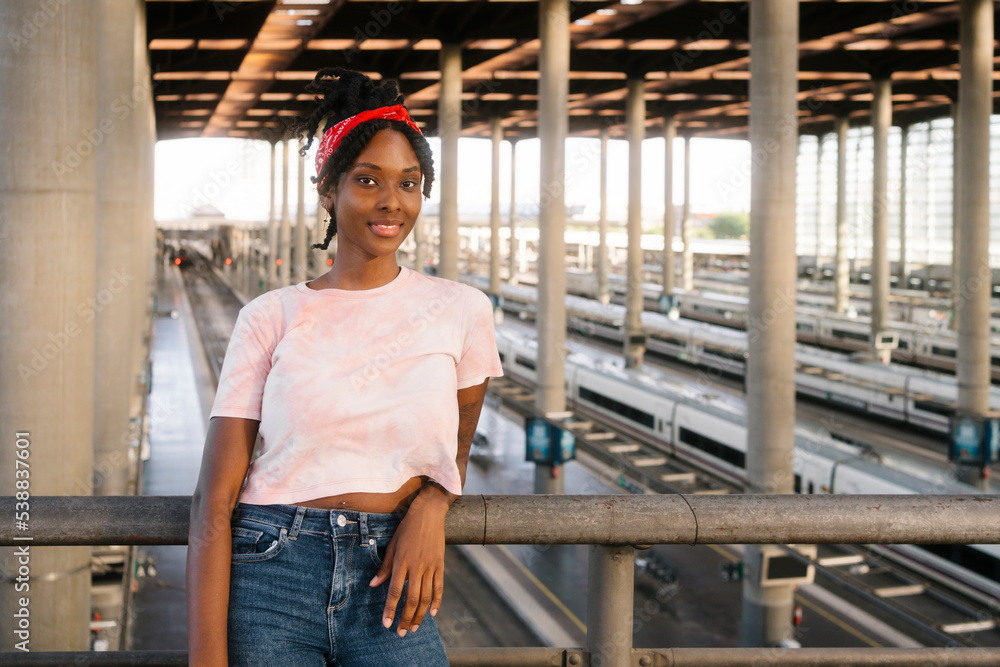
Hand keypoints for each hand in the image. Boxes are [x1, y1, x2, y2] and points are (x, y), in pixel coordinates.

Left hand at [368, 498, 447, 636]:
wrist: (429, 514)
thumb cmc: (407, 528)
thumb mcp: (392, 545)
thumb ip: (384, 567)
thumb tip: (373, 584)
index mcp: (402, 562)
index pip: (394, 592)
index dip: (390, 609)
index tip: (386, 624)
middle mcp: (417, 567)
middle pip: (412, 599)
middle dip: (405, 618)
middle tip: (400, 633)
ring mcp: (430, 566)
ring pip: (426, 597)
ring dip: (420, 615)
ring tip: (414, 628)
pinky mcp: (440, 565)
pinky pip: (439, 587)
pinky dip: (437, 602)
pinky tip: (433, 613)